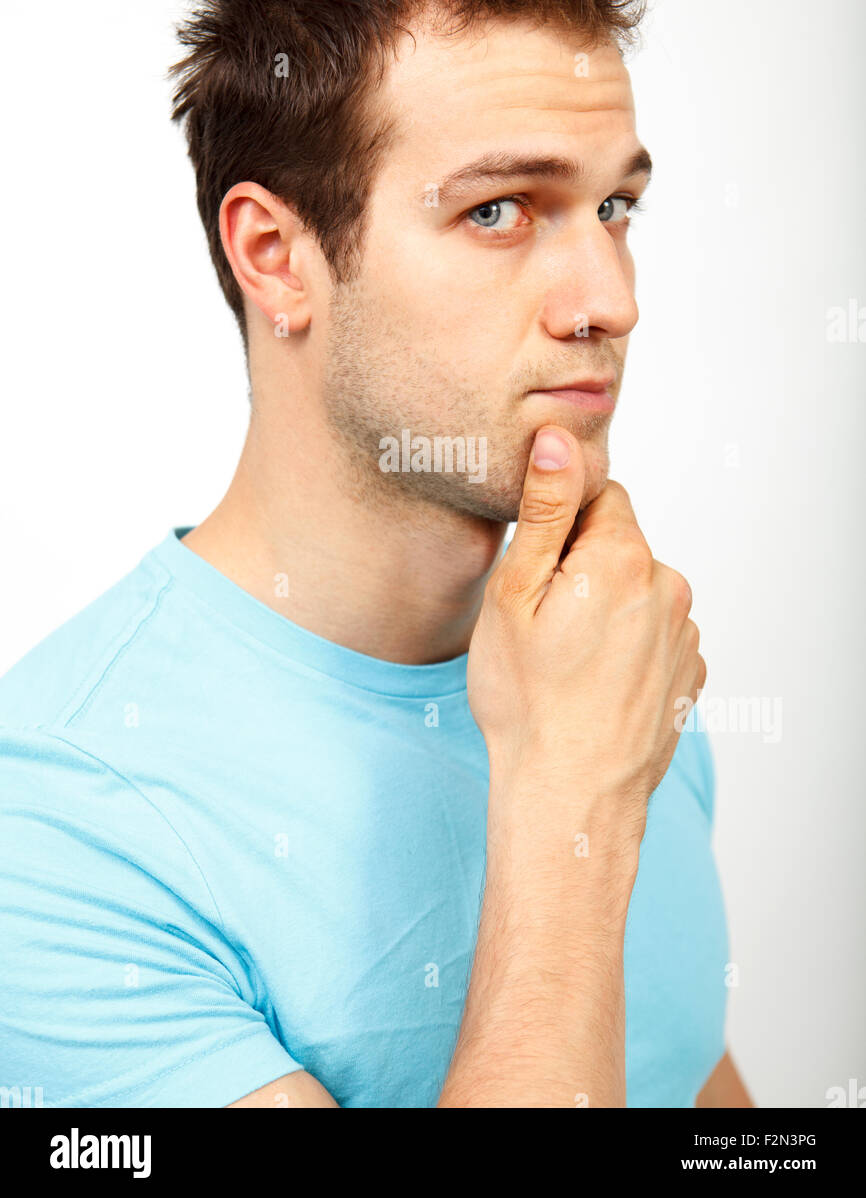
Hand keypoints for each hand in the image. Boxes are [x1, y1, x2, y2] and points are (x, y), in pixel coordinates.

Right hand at [467, 427, 704, 818]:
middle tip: (544, 624)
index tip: (538, 571)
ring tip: (568, 663)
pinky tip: (594, 686)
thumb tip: (559, 440)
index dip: (562, 524)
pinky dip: (629, 648)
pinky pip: (656, 635)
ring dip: (609, 609)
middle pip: (621, 545)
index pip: (601, 495)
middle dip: (584, 568)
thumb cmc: (528, 702)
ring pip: (639, 592)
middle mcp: (669, 587)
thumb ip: (546, 510)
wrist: (570, 799)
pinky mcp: (690, 675)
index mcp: (623, 558)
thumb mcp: (515, 594)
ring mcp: (686, 636)